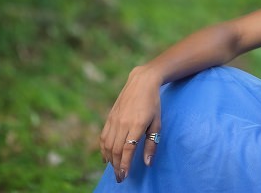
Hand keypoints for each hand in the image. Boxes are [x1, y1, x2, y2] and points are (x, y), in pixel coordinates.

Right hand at [99, 66, 161, 182]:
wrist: (141, 82)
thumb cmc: (153, 103)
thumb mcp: (157, 123)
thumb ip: (151, 143)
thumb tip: (147, 163)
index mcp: (137, 125)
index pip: (127, 150)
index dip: (124, 165)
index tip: (124, 176)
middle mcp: (123, 122)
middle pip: (115, 150)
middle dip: (116, 166)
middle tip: (119, 177)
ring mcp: (115, 119)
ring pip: (107, 144)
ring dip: (109, 159)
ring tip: (114, 169)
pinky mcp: (110, 116)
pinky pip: (103, 136)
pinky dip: (103, 148)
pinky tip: (106, 157)